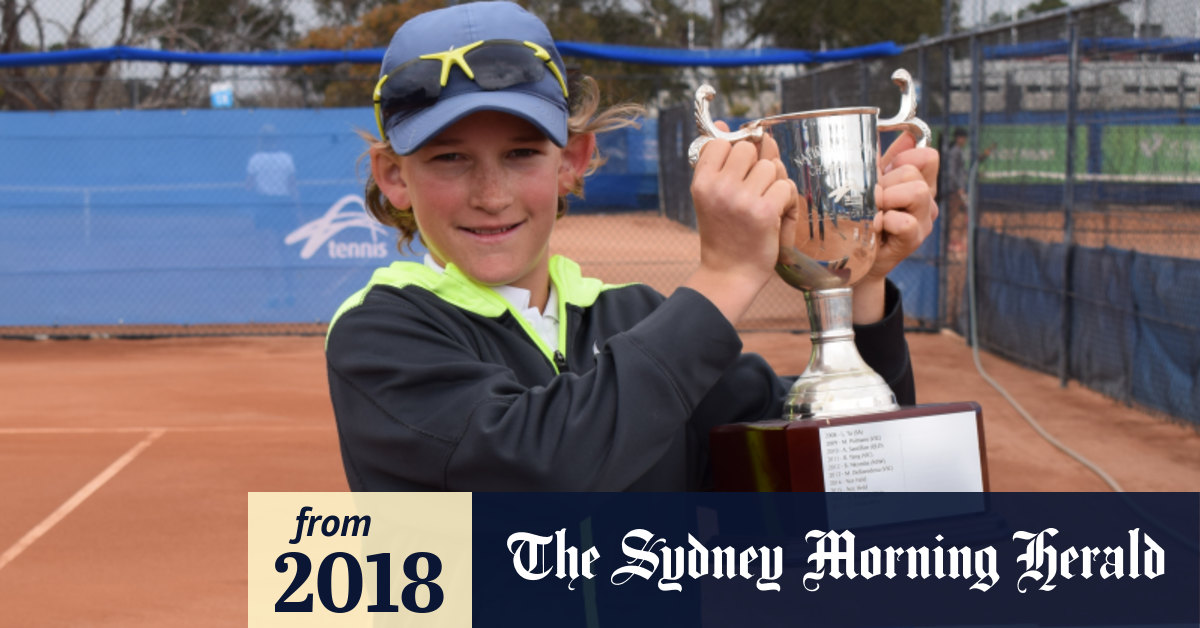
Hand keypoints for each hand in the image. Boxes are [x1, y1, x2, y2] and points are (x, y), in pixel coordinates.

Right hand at [685, 123, 798, 322]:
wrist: (729, 273)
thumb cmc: (724, 233)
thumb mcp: (711, 195)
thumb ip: (719, 161)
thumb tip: (723, 124)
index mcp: (701, 182)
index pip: (722, 142)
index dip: (736, 155)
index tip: (737, 175)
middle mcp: (719, 187)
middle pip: (750, 149)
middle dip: (758, 167)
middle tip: (753, 192)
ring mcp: (741, 199)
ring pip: (772, 167)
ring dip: (775, 185)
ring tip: (764, 206)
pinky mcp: (764, 212)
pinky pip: (786, 186)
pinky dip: (787, 202)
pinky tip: (775, 217)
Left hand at [853, 131, 939, 322]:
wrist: (850, 260)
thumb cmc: (859, 220)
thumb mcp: (869, 187)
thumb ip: (880, 161)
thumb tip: (894, 133)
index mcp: (917, 184)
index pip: (927, 156)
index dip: (905, 156)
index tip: (884, 171)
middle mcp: (926, 202)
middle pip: (914, 172)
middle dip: (886, 181)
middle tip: (871, 200)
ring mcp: (923, 222)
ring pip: (917, 192)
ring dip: (887, 199)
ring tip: (873, 212)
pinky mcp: (914, 240)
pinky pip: (906, 222)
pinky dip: (886, 221)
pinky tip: (874, 228)